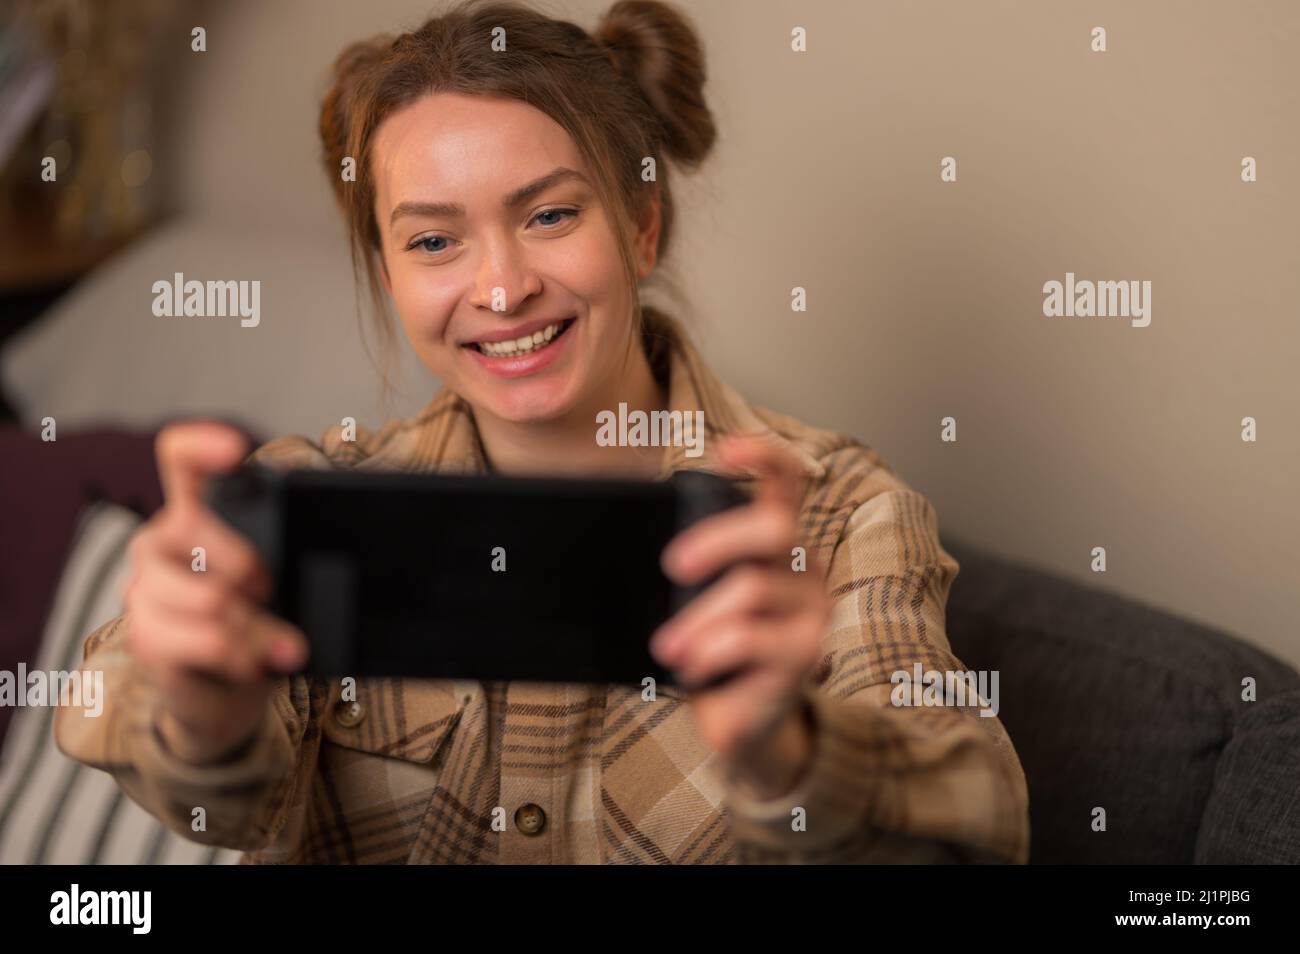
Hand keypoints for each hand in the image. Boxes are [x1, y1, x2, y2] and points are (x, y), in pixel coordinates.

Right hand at [122, 420, 307, 763]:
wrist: (226, 694)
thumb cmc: (256, 623)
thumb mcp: (280, 583)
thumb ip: (285, 556)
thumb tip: (329, 557)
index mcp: (191, 515)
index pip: (178, 459)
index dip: (202, 446)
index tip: (235, 450)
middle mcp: (158, 544)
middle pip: (202, 530)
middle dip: (253, 568)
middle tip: (267, 593)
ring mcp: (144, 590)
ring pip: (211, 596)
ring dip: (255, 624)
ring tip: (267, 638)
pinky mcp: (146, 638)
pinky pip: (207, 639)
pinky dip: (244, 655)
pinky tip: (250, 660)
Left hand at [650, 432, 829, 798]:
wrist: (744, 721)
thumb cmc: (715, 649)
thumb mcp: (696, 599)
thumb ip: (688, 568)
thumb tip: (618, 542)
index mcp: (779, 543)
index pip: (786, 482)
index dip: (762, 456)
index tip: (724, 449)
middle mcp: (806, 568)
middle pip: (775, 528)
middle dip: (718, 540)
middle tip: (673, 565)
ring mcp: (812, 611)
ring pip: (751, 589)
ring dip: (696, 620)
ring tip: (668, 647)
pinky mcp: (806, 654)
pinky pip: (750, 638)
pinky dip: (710, 650)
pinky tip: (693, 666)